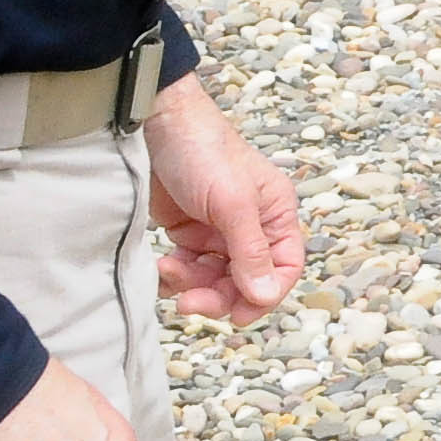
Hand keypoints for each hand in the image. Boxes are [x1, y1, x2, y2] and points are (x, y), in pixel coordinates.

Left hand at [142, 75, 302, 324]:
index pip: (284, 266)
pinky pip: (189, 270)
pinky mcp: (188, 233)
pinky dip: (176, 275)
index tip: (239, 314)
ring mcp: (218, 231)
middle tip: (191, 302)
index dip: (266, 293)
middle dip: (220, 295)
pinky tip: (163, 265)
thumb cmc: (203, 152)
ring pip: (215, 279)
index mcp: (274, 214)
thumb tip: (263, 296)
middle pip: (247, 280)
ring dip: (193, 285)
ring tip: (169, 271)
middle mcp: (251, 226)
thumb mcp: (232, 203)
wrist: (156, 127)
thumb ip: (250, 251)